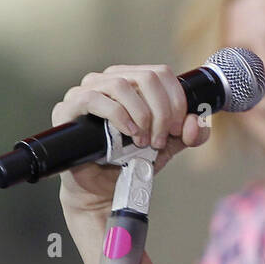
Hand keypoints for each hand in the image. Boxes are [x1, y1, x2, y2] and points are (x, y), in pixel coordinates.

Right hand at [53, 64, 212, 213]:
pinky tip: (128, 133)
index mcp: (132, 81)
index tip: (179, 129)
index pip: (161, 73)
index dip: (176, 100)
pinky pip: (93, 98)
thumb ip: (188, 135)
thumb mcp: (168, 147)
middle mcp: (108, 79)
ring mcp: (86, 90)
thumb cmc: (131, 162)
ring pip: (121, 84)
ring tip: (143, 141)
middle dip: (162, 111)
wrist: (103, 190)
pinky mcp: (68, 107)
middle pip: (146, 77)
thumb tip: (196, 122)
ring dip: (141, 114)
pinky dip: (118, 115)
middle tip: (161, 139)